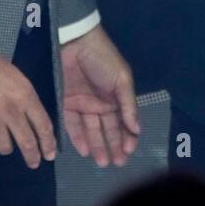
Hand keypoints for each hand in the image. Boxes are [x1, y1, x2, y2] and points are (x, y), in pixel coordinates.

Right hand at [0, 41, 55, 169]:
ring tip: (5, 139)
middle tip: (34, 162)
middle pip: (26, 141)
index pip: (43, 125)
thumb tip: (36, 123)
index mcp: (25, 95)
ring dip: (6, 146)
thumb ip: (27, 101)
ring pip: (4, 146)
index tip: (50, 153)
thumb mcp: (19, 79)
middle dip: (33, 156)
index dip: (48, 143)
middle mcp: (9, 109)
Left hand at [59, 26, 140, 167]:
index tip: (128, 152)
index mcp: (117, 97)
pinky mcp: (67, 103)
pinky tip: (84, 151)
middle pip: (108, 129)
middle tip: (116, 163)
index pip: (124, 122)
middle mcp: (101, 103)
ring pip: (92, 130)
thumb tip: (137, 129)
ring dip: (98, 146)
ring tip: (102, 162)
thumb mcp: (122, 80)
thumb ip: (128, 105)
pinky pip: (72, 124)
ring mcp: (84, 104)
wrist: (75, 42)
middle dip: (113, 146)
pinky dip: (78, 138)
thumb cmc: (103, 59)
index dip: (127, 137)